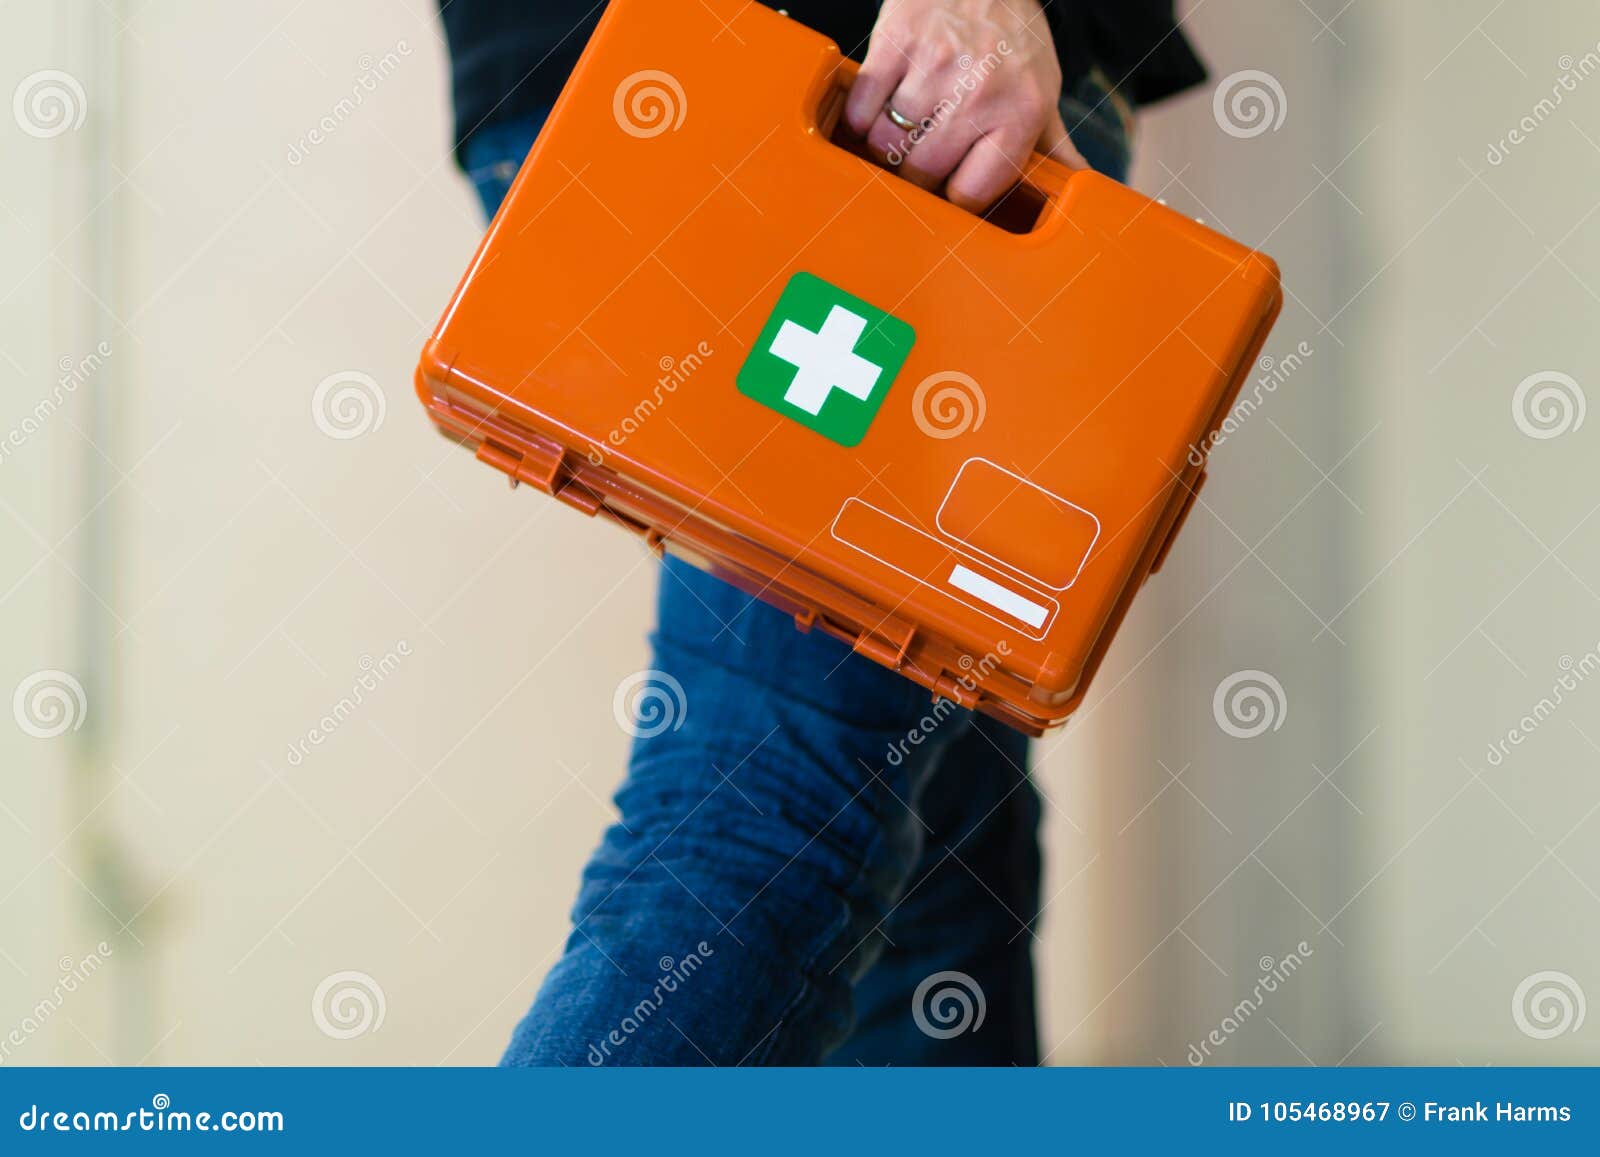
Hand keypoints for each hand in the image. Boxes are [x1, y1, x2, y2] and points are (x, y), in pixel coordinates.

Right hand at [844, 0, 1087, 212]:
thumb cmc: (1012, 40)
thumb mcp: (1042, 91)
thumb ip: (1054, 147)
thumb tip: (1080, 187)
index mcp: (1021, 112)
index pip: (970, 192)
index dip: (955, 193)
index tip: (952, 181)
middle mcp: (980, 90)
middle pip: (922, 171)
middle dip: (917, 172)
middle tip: (923, 152)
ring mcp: (935, 65)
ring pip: (885, 143)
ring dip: (886, 143)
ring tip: (903, 127)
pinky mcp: (897, 41)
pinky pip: (861, 108)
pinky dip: (861, 116)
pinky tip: (880, 105)